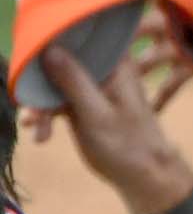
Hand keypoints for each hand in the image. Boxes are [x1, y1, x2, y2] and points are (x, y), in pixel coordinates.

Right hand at [34, 50, 192, 213]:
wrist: (142, 174)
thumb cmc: (128, 144)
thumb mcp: (97, 114)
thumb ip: (74, 81)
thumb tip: (50, 49)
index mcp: (116, 64)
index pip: (81, 39)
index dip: (54, 43)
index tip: (33, 59)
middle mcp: (102, 70)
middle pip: (60, 61)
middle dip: (39, 83)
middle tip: (29, 110)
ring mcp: (90, 87)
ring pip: (53, 83)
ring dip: (39, 104)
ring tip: (34, 127)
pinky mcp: (80, 104)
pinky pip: (55, 101)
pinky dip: (45, 116)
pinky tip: (40, 135)